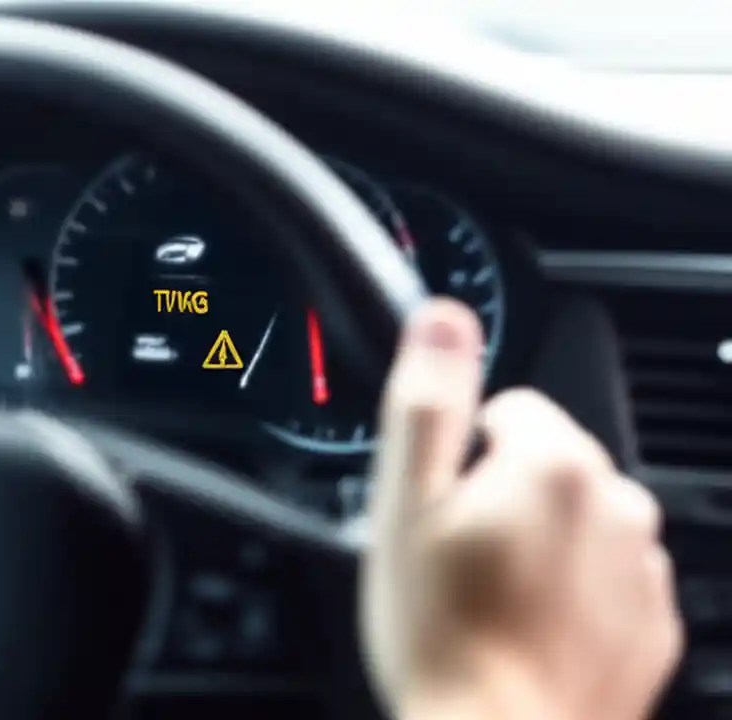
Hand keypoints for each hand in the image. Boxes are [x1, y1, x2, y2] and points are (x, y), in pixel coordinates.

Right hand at [361, 299, 681, 719]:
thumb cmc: (441, 633)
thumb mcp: (405, 504)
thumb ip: (428, 399)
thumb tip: (441, 317)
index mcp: (554, 461)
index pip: (509, 408)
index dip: (462, 457)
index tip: (444, 510)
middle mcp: (617, 504)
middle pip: (547, 463)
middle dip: (504, 497)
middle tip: (459, 560)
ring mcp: (643, 566)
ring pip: (579, 522)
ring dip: (539, 545)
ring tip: (491, 601)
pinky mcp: (654, 621)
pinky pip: (606, 578)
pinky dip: (572, 593)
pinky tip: (527, 629)